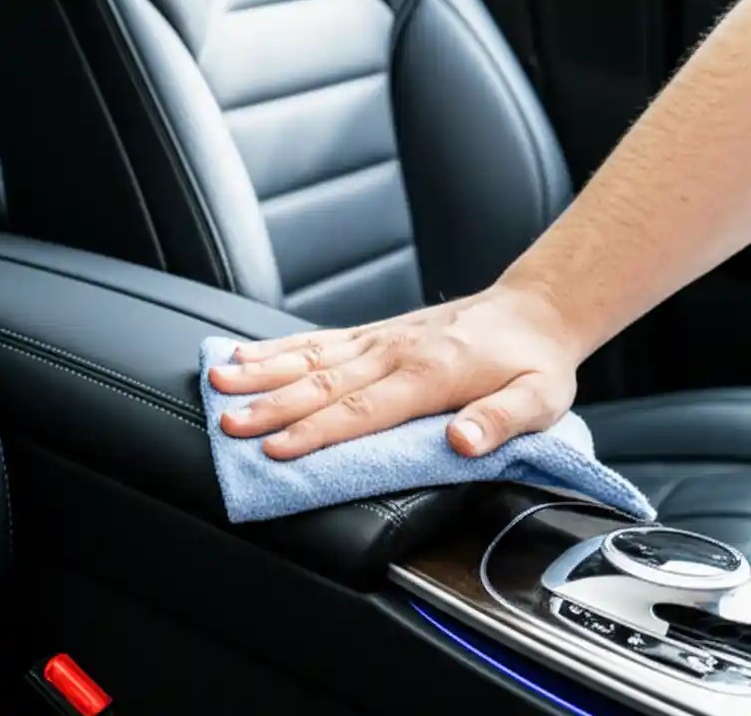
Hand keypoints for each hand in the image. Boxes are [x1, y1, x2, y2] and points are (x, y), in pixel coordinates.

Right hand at [208, 285, 584, 459]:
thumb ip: (501, 421)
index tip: (276, 449)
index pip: (361, 410)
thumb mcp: (539, 400)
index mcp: (430, 376)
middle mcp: (394, 353)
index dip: (316, 432)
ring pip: (309, 356)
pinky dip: (277, 347)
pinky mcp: (371, 334)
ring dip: (262, 372)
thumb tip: (462, 441)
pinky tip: (244, 355)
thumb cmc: (533, 364)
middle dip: (271, 406)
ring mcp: (378, 340)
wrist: (533, 310)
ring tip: (219, 381)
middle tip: (228, 423)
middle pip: (322, 383)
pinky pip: (316, 339)